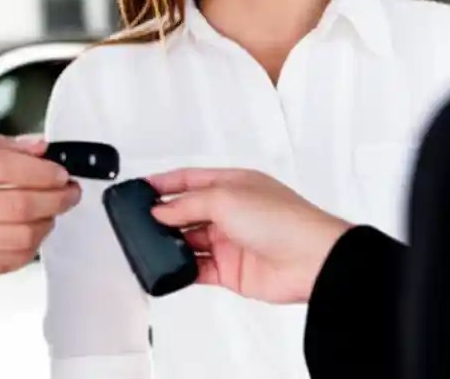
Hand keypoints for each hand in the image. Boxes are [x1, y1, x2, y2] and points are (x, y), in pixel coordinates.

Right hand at [0, 134, 81, 294]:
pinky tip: (31, 234)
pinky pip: (9, 260)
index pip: (5, 167)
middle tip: (68, 193)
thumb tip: (38, 147)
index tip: (59, 172)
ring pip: (20, 235)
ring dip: (47, 223)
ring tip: (52, 213)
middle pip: (18, 204)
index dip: (42, 171)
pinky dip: (30, 247)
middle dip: (55, 198)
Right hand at [147, 168, 351, 303]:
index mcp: (233, 184)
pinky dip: (182, 269)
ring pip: (190, 241)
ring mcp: (231, 241)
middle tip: (138, 219)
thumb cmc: (283, 220)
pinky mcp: (231, 270)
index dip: (165, 182)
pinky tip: (169, 267)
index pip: (190, 179)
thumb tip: (161, 210)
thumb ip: (187, 204)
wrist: (311, 261)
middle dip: (163, 215)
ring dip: (170, 243)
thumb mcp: (225, 198)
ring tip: (149, 243)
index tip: (141, 188)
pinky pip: (198, 269)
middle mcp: (232, 211)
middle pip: (187, 211)